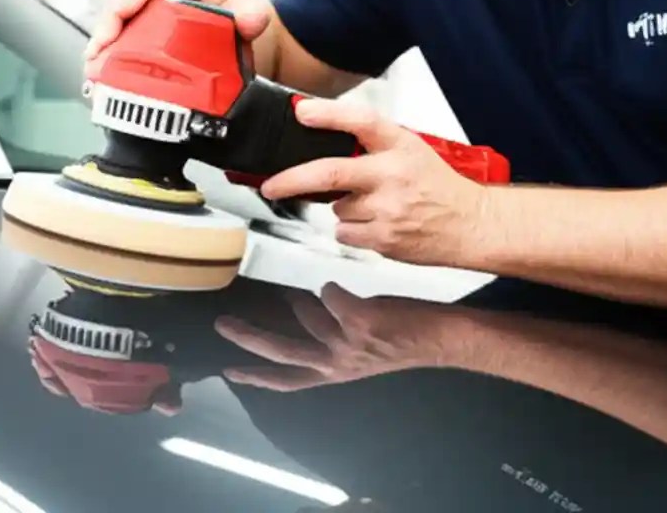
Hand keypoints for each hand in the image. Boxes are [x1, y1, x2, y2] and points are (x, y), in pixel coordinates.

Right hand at [85, 0, 271, 60]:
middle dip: (107, 28)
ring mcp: (155, 15)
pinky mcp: (150, 37)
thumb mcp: (255, 7)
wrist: (252, 36)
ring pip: (120, 26)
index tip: (118, 18)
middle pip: (125, 2)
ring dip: (104, 49)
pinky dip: (113, 63)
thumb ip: (255, 12)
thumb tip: (248, 22)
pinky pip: (126, 45)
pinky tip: (104, 81)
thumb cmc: (246, 12)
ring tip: (94, 73)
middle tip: (97, 56)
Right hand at [215, 283, 457, 391]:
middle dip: (249, 338)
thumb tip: (297, 305)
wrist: (443, 340)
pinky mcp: (360, 321)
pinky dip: (331, 287)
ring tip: (300, 293)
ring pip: (308, 315)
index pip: (289, 380)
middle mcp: (338, 363)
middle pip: (283, 353)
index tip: (231, 371)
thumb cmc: (403, 339)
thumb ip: (329, 335)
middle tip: (223, 323)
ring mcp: (349, 343)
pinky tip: (337, 287)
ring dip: (302, 302)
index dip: (257, 377)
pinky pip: (330, 294)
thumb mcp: (361, 350)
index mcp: (336, 373)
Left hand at [261, 98, 492, 267]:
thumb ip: (371, 144)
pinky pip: (345, 232)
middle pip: (330, 173)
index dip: (328, 114)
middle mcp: (393, 175)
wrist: (470, 224)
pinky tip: (377, 224)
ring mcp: (387, 209)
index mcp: (401, 145)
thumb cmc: (439, 186)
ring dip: (343, 207)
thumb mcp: (411, 150)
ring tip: (375, 206)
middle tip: (271, 186)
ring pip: (337, 208)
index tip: (302, 112)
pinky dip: (352, 229)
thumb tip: (321, 137)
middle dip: (291, 180)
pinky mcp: (383, 238)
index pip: (362, 121)